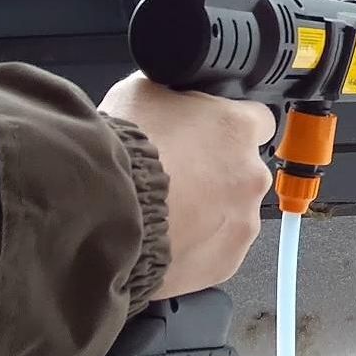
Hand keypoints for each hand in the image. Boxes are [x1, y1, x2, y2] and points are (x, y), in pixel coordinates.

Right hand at [99, 74, 276, 297]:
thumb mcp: (140, 92)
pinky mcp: (226, 262)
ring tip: (166, 210)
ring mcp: (242, 223)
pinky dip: (199, 244)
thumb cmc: (118, 157)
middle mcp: (251, 175)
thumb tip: (175, 95)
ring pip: (233, 211)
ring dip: (209, 209)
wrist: (98, 218)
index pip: (257, 119)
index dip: (228, 126)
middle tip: (177, 175)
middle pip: (244, 169)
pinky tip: (167, 236)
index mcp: (237, 128)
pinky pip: (218, 248)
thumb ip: (174, 94)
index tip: (210, 135)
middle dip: (217, 172)